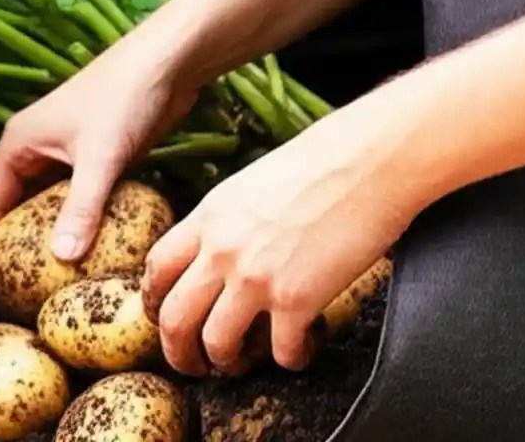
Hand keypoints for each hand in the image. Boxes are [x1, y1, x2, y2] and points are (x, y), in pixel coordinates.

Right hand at [0, 39, 199, 260]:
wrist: (168, 62)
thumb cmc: (123, 98)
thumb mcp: (99, 158)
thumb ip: (81, 208)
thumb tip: (62, 256)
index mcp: (20, 143)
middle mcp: (38, 148)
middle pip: (20, 205)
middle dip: (25, 243)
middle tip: (30, 286)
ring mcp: (69, 152)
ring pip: (54, 202)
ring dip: (59, 232)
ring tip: (61, 276)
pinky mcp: (99, 155)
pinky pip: (83, 196)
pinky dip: (85, 218)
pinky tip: (97, 247)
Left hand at [140, 100, 439, 375]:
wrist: (370, 160)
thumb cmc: (322, 161)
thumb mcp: (252, 182)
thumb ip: (228, 219)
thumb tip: (222, 249)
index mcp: (209, 217)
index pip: (157, 268)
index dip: (154, 301)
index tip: (164, 316)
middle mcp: (222, 250)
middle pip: (174, 318)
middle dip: (178, 352)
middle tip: (192, 364)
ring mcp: (256, 278)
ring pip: (217, 343)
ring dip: (227, 362)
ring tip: (242, 364)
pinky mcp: (296, 300)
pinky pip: (280, 352)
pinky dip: (289, 360)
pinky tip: (299, 351)